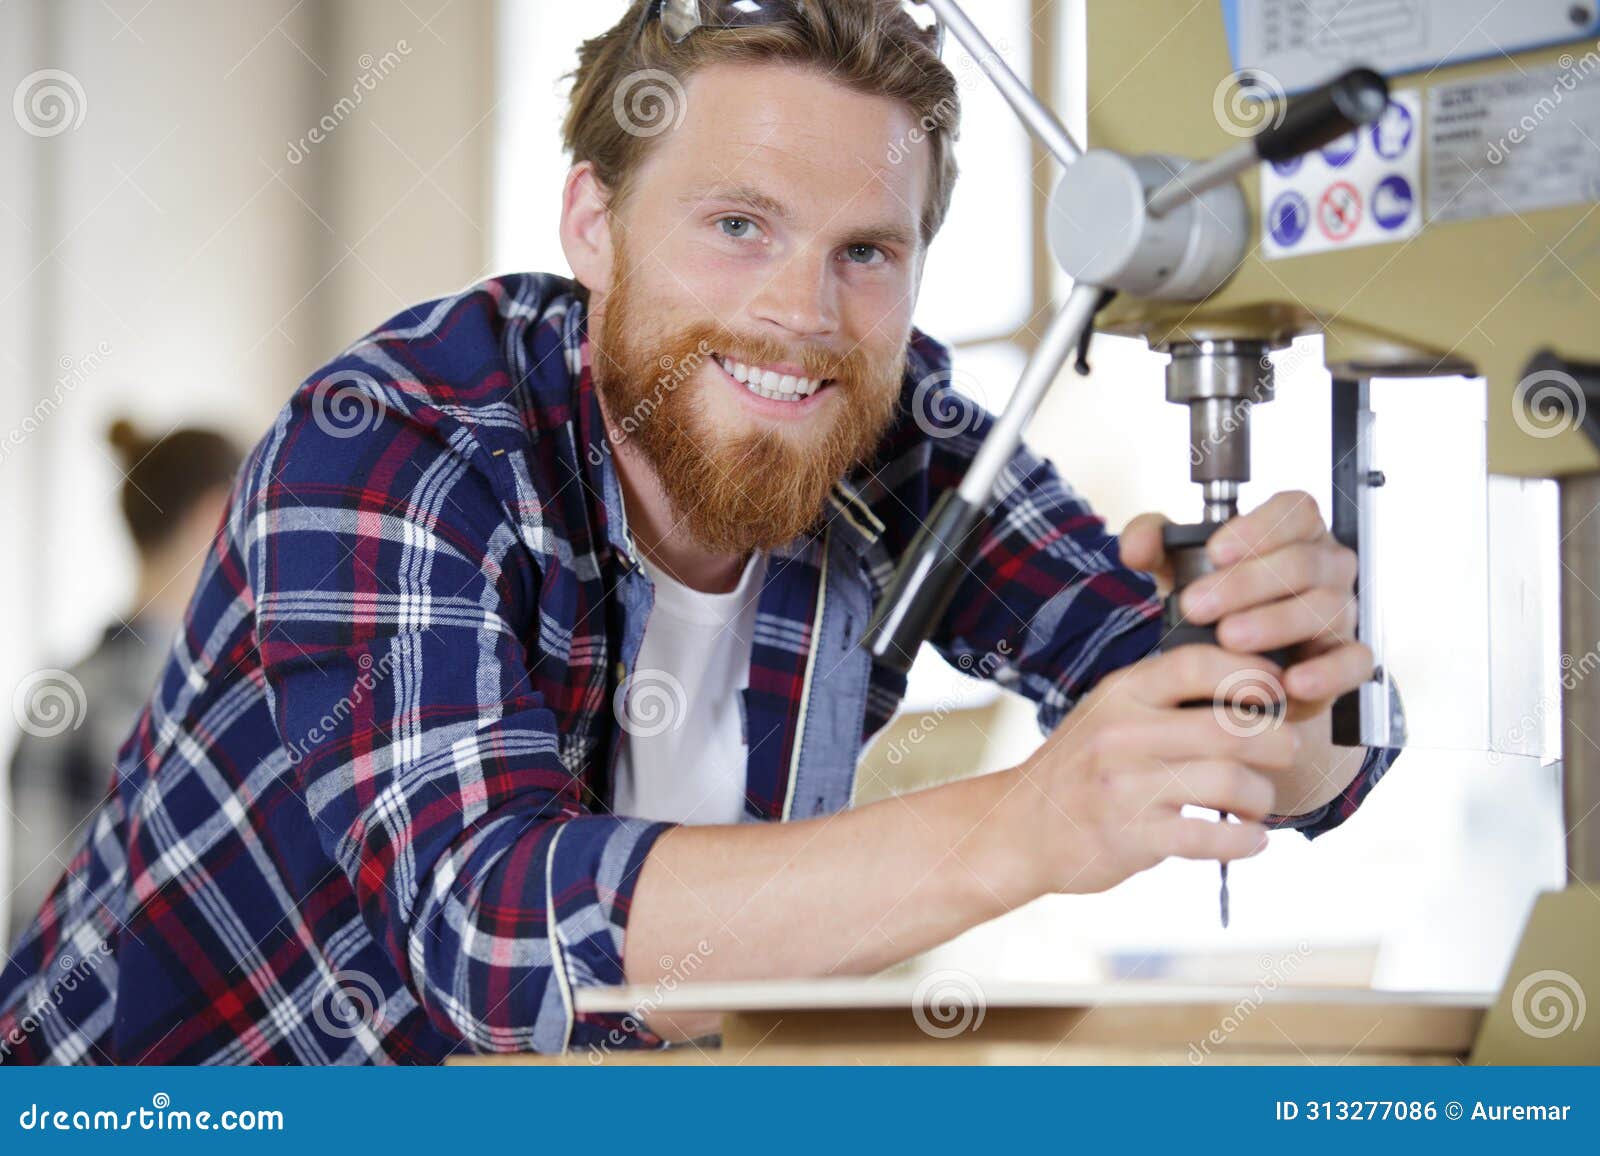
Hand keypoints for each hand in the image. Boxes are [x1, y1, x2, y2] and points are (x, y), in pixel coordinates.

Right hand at [1013, 645, 1300, 894]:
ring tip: (1259, 803)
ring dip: (1263, 797)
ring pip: (1232, 782)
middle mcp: (1123, 733)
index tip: (1277, 690)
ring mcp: (1127, 786)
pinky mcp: (1132, 836)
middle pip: (1232, 728)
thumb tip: (1250, 686)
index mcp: (1120, 693)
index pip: (1199, 664)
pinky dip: (1247, 841)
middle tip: (1285, 753)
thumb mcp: (1106, 713)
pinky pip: (1212, 837)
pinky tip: (1251, 840)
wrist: (1019, 828)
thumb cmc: (1078, 769)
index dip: (1252, 673)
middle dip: (1278, 742)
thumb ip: (1162, 698)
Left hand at [1120, 490, 1373, 722]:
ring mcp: (1341, 612)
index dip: (1258, 527)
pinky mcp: (1345, 659)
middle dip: (1246, 583)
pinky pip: (1353, 661)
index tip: (1213, 551)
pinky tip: (1292, 681)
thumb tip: (1135, 546)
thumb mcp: (1177, 566)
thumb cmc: (1216, 600)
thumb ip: (1152, 543)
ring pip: (1325, 607)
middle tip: (1197, 605)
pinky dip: (1328, 672)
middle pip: (1302, 562)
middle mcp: (1325, 567)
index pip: (1295, 511)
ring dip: (1275, 623)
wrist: (1231, 657)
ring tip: (1229, 638)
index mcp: (1294, 532)